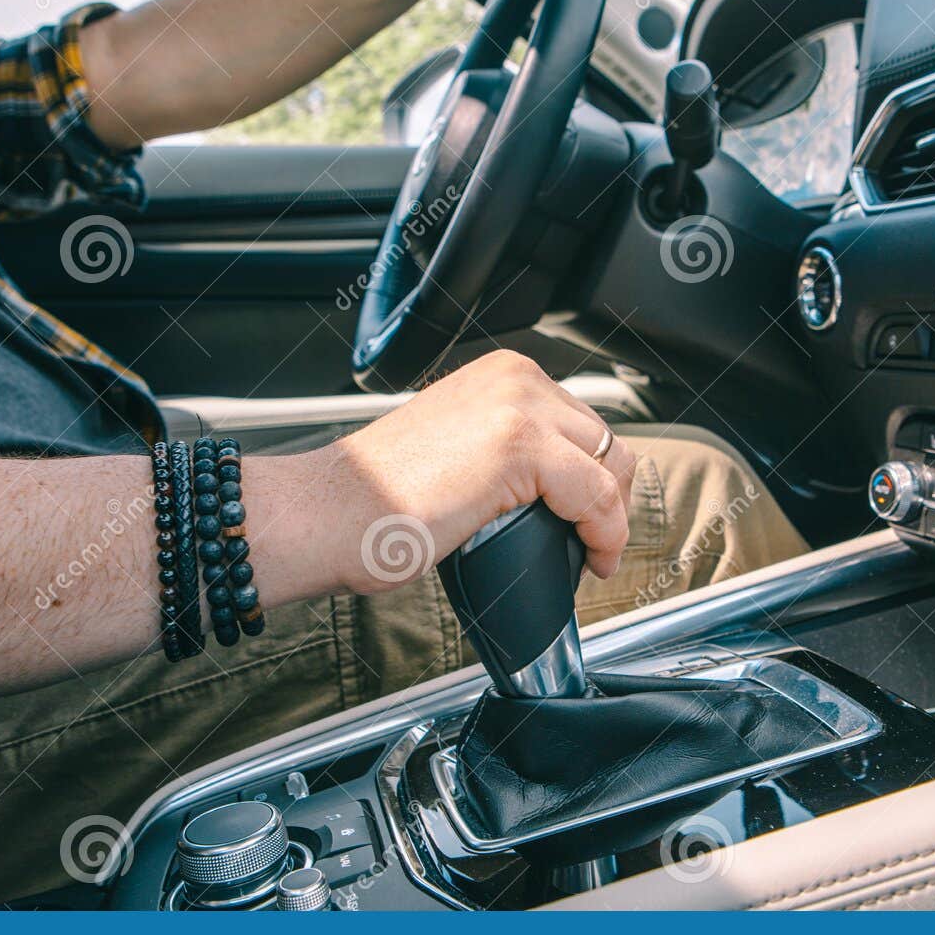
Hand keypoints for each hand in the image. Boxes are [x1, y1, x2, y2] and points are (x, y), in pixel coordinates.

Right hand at [293, 351, 635, 593]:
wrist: (322, 513)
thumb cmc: (371, 501)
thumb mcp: (457, 455)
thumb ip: (503, 454)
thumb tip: (554, 494)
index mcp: (500, 374)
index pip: (582, 423)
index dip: (598, 478)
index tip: (592, 521)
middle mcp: (514, 377)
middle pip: (604, 439)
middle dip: (611, 497)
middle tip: (595, 544)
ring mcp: (519, 406)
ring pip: (611, 465)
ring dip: (612, 518)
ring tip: (593, 556)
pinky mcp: (520, 445)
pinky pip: (597, 497)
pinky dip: (606, 535)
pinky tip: (591, 560)